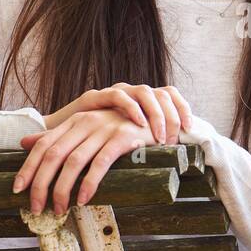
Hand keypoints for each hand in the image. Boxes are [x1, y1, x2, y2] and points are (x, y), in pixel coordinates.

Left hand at [12, 108, 153, 214]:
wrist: (156, 119)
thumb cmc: (120, 128)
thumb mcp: (87, 128)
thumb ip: (58, 136)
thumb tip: (24, 142)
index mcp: (74, 121)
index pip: (43, 145)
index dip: (28, 167)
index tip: (17, 190)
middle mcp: (85, 122)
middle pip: (54, 155)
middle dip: (41, 184)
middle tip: (37, 208)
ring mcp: (104, 129)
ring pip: (74, 161)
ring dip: (63, 188)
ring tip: (59, 209)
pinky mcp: (123, 138)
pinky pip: (100, 163)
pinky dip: (89, 183)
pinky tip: (83, 199)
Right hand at [42, 83, 192, 145]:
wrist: (60, 137)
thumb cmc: (96, 144)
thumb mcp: (127, 143)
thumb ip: (145, 144)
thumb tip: (176, 159)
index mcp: (142, 102)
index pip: (170, 95)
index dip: (183, 109)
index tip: (191, 128)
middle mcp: (131, 93)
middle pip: (163, 93)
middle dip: (173, 115)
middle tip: (175, 139)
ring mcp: (114, 93)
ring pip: (145, 92)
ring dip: (156, 113)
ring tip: (159, 136)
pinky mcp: (96, 96)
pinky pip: (118, 95)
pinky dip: (131, 108)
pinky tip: (138, 123)